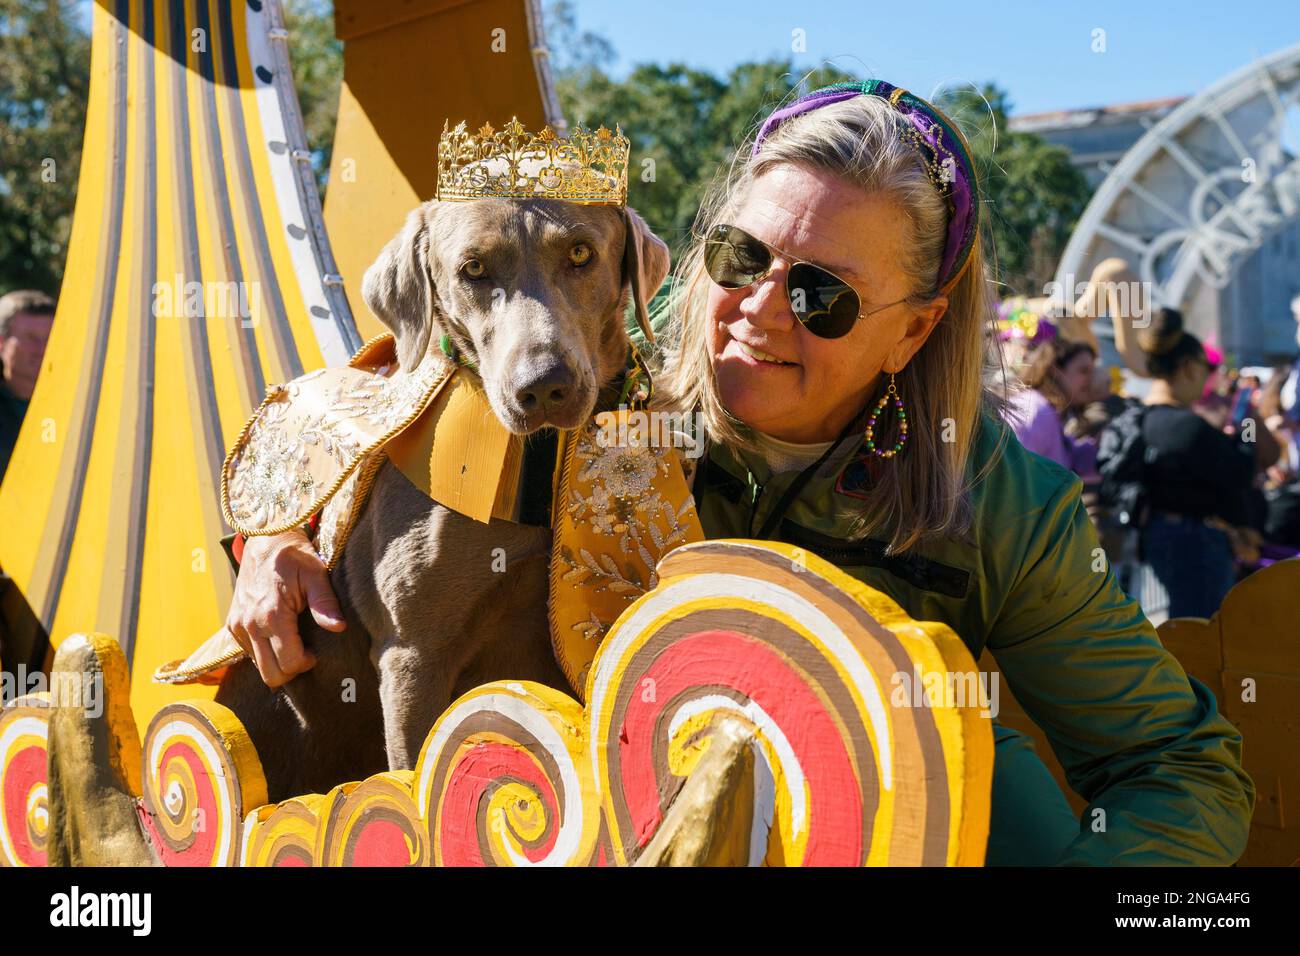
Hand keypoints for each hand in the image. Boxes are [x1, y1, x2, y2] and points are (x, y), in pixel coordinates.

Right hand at [225, 528, 344, 687]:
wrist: (266, 541)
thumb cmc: (295, 557)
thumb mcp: (315, 574)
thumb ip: (325, 603)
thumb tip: (338, 627)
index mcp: (272, 615)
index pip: (289, 663)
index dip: (306, 663)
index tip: (315, 651)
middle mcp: (250, 625)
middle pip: (271, 674)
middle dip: (292, 669)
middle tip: (306, 652)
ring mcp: (238, 626)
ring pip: (259, 666)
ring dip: (277, 661)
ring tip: (293, 641)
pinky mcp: (232, 625)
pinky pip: (249, 653)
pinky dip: (265, 652)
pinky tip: (279, 635)